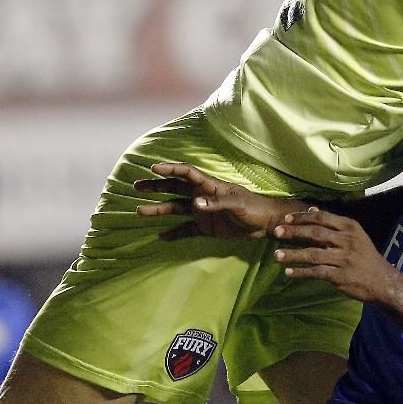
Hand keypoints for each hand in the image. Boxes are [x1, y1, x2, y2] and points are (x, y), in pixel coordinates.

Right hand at [135, 162, 307, 240]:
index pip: (187, 173)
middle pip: (175, 188)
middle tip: (137, 186)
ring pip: (175, 208)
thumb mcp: (238, 205)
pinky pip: (184, 229)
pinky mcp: (205, 227)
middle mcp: (202, 196)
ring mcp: (202, 212)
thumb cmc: (254, 209)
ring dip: (159, 209)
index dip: (171, 168)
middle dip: (157, 186)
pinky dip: (173, 233)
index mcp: (210, 186)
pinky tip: (160, 236)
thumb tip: (196, 203)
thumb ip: (217, 203)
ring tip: (140, 211)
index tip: (153, 167)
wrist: (265, 225)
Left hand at [274, 208, 399, 302]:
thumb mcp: (354, 235)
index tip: (286, 218)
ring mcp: (344, 259)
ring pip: (313, 254)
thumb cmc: (365, 256)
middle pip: (316, 233)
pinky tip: (288, 273)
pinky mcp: (340, 276)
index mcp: (350, 227)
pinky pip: (317, 272)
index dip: (303, 217)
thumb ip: (333, 224)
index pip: (323, 218)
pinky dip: (301, 272)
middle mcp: (347, 240)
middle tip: (276, 231)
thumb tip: (312, 209)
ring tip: (276, 255)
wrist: (382, 281)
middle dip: (294, 232)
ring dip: (293, 254)